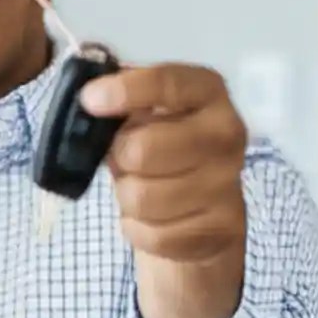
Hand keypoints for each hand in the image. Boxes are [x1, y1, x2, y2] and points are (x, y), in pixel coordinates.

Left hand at [81, 64, 248, 261]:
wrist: (200, 205)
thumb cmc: (161, 145)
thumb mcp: (142, 114)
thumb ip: (121, 101)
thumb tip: (88, 97)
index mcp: (207, 92)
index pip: (168, 83)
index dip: (126, 91)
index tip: (90, 100)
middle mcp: (227, 132)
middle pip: (143, 149)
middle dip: (120, 158)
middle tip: (124, 158)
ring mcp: (229, 183)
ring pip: (142, 197)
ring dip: (127, 196)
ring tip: (140, 187)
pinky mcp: (222, 228)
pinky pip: (152, 233)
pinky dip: (138, 228)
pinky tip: (153, 217)